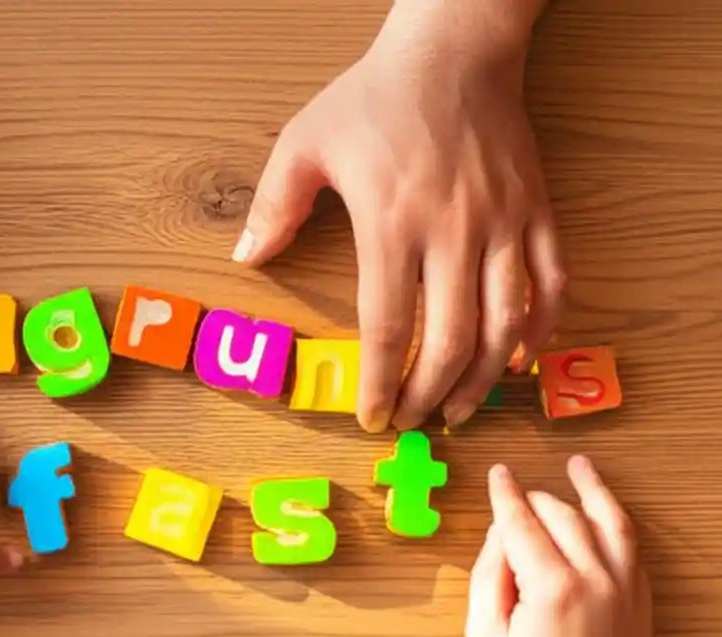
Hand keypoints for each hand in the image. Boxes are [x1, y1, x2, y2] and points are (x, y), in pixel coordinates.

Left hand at [235, 1, 564, 431]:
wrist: (453, 51)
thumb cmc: (374, 98)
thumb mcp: (304, 143)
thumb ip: (272, 206)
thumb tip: (246, 258)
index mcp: (391, 224)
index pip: (387, 327)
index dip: (379, 382)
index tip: (371, 417)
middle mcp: (453, 232)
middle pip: (450, 341)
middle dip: (427, 396)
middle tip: (409, 422)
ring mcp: (503, 223)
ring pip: (506, 324)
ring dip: (484, 380)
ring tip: (458, 410)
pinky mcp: (538, 211)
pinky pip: (553, 283)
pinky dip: (542, 330)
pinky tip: (520, 360)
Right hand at [465, 456, 651, 636]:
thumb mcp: (483, 632)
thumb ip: (489, 573)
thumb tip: (501, 531)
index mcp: (553, 590)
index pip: (523, 524)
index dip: (506, 494)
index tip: (498, 473)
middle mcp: (597, 584)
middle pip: (563, 517)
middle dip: (536, 500)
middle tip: (514, 497)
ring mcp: (626, 595)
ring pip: (610, 524)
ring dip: (593, 491)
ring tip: (580, 466)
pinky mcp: (641, 608)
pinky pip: (633, 552)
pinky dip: (617, 524)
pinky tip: (603, 510)